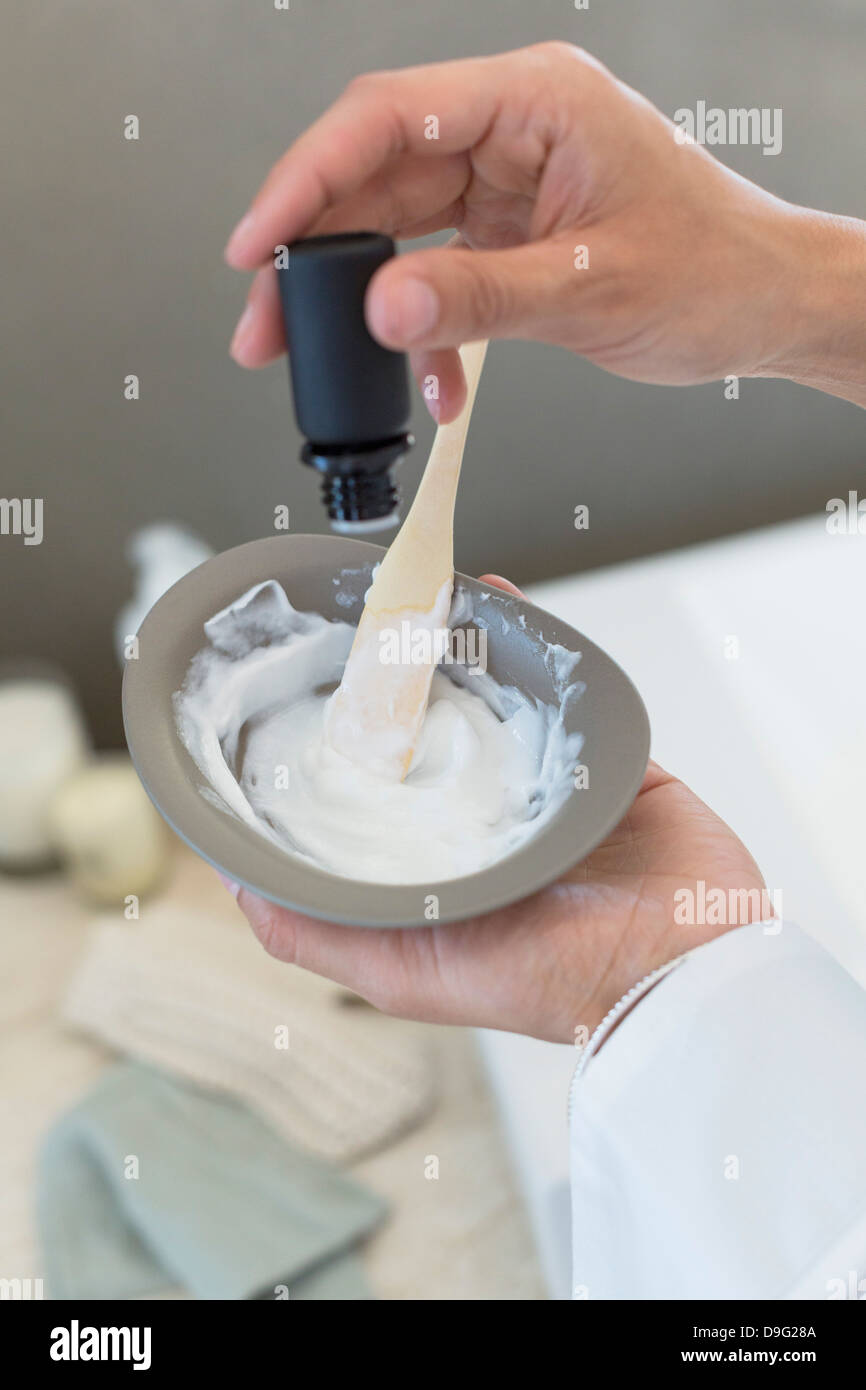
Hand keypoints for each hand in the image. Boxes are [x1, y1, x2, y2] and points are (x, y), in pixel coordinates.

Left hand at [224, 576, 768, 1044]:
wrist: (679, 964)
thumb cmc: (546, 981)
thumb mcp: (403, 974)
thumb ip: (315, 935)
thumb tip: (235, 885)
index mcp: (434, 869)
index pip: (371, 795)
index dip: (337, 747)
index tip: (302, 696)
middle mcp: (484, 825)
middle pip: (428, 737)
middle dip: (392, 685)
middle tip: (360, 633)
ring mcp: (543, 785)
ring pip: (489, 701)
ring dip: (453, 650)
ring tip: (415, 604)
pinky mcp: (599, 756)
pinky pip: (560, 684)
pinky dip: (528, 638)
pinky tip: (493, 600)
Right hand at [225, 42, 865, 414]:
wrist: (766, 305)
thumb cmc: (715, 269)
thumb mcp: (589, 287)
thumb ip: (479, 297)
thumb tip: (385, 308)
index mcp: (536, 102)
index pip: (390, 116)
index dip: (308, 178)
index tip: (261, 241)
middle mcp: (514, 130)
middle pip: (375, 171)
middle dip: (317, 251)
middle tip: (269, 315)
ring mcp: (508, 180)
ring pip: (395, 224)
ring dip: (359, 297)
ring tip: (321, 353)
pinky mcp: (509, 229)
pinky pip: (436, 270)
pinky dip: (425, 329)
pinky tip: (430, 377)